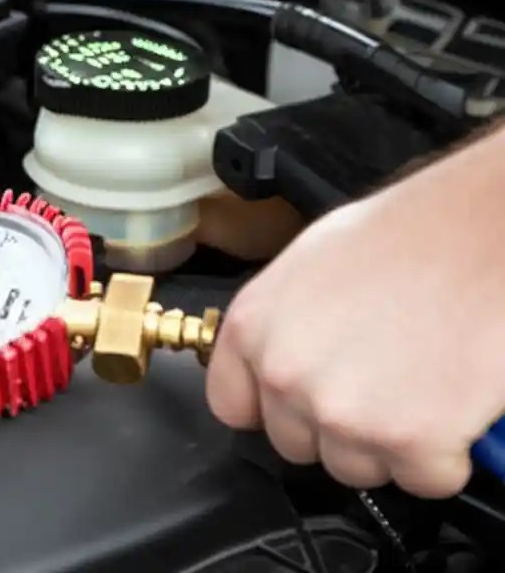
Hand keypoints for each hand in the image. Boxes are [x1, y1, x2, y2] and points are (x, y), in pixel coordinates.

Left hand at [206, 130, 504, 498]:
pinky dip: (446, 457)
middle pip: (297, 443)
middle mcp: (286, 374)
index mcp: (254, 326)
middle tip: (382, 384)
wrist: (489, 233)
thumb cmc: (417, 232)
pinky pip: (424, 479)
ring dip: (391, 443)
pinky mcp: (408, 441)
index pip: (232, 405)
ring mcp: (343, 413)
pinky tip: (455, 407)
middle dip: (338, 425)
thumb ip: (285, 321)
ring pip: (357, 467)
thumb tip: (284, 353)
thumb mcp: (315, 261)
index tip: (301, 405)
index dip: (274, 409)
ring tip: (422, 387)